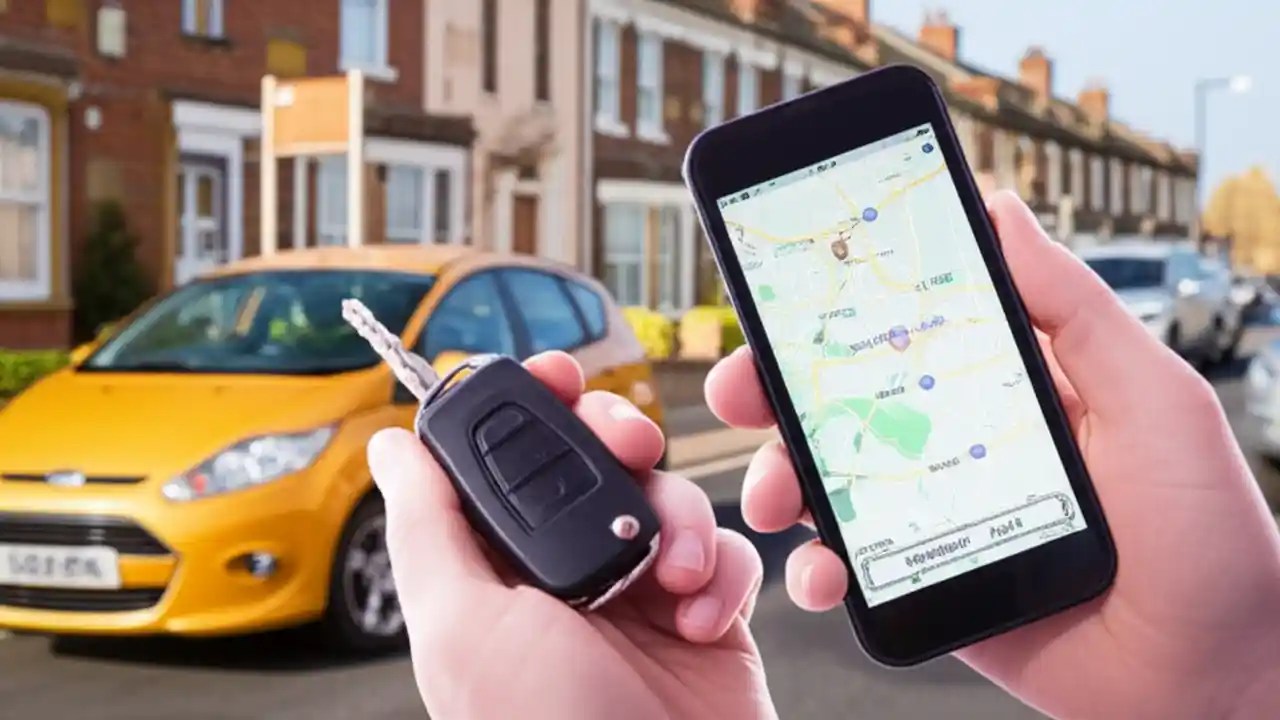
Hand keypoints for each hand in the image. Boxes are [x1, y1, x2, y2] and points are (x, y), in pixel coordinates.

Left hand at [367, 352, 775, 719]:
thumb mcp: (463, 626)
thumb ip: (430, 528)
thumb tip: (392, 447)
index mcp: (497, 569)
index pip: (506, 457)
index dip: (530, 404)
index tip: (556, 374)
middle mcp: (566, 574)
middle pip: (595, 457)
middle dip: (617, 436)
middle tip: (630, 442)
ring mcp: (638, 594)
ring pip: (666, 493)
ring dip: (678, 518)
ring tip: (671, 576)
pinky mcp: (705, 616)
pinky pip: (723, 552)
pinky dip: (721, 571)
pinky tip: (703, 617)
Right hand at [706, 191, 1279, 718]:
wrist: (1209, 678)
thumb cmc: (1207, 536)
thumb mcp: (1154, 399)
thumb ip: (1074, 310)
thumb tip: (1002, 211)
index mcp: (1005, 383)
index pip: (906, 326)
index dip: (839, 305)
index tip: (785, 286)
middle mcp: (957, 439)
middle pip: (843, 399)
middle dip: (774, 388)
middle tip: (743, 387)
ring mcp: (932, 512)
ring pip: (827, 479)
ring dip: (777, 477)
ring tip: (774, 495)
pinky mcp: (920, 579)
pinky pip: (844, 566)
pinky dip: (812, 568)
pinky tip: (821, 573)